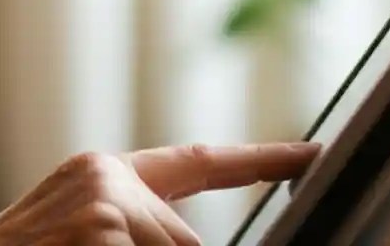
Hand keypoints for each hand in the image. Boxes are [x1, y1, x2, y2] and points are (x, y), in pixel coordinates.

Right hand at [0, 142, 320, 244]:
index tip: (308, 153)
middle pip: (186, 241)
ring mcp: (104, 198)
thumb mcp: (81, 236)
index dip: (257, 160)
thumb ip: (136, 224)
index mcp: (101, 174)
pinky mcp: (104, 223)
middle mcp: (105, 173)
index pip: (195, 164)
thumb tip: (185, 234)